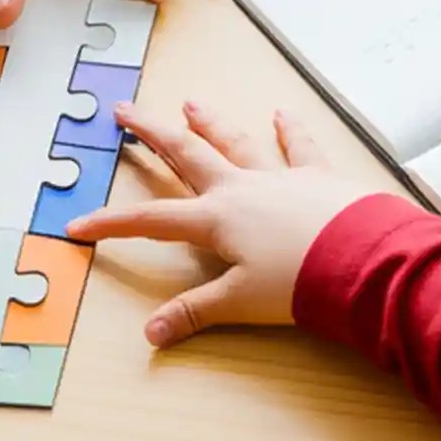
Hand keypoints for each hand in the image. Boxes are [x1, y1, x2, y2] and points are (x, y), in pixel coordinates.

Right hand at [67, 101, 369, 347]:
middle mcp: (240, 189)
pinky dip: (290, 131)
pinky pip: (299, 148)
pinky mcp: (317, 177)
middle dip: (151, 134)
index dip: (111, 224)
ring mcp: (279, 177)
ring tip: (190, 104)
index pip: (151, 220)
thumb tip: (150, 336)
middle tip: (125, 111)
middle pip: (186, 156)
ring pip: (236, 143)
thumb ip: (194, 314)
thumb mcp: (240, 303)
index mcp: (215, 219)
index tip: (77, 226)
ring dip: (210, 124)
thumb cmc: (299, 282)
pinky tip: (283, 115)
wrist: (363, 260)